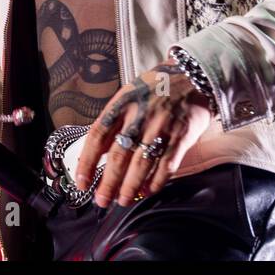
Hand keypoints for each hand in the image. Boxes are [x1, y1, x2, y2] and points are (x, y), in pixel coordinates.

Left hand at [74, 62, 214, 207]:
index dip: (87, 161)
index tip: (82, 181)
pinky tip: (148, 191)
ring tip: (123, 200)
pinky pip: (167, 164)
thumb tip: (98, 152)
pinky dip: (156, 181)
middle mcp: (140, 115)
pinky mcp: (182, 135)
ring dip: (130, 186)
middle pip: (119, 155)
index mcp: (122, 104)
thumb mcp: (129, 95)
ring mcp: (162, 126)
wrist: (193, 74)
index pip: (98, 135)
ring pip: (142, 163)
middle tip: (101, 200)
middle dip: (108, 182)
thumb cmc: (156, 87)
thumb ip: (114, 121)